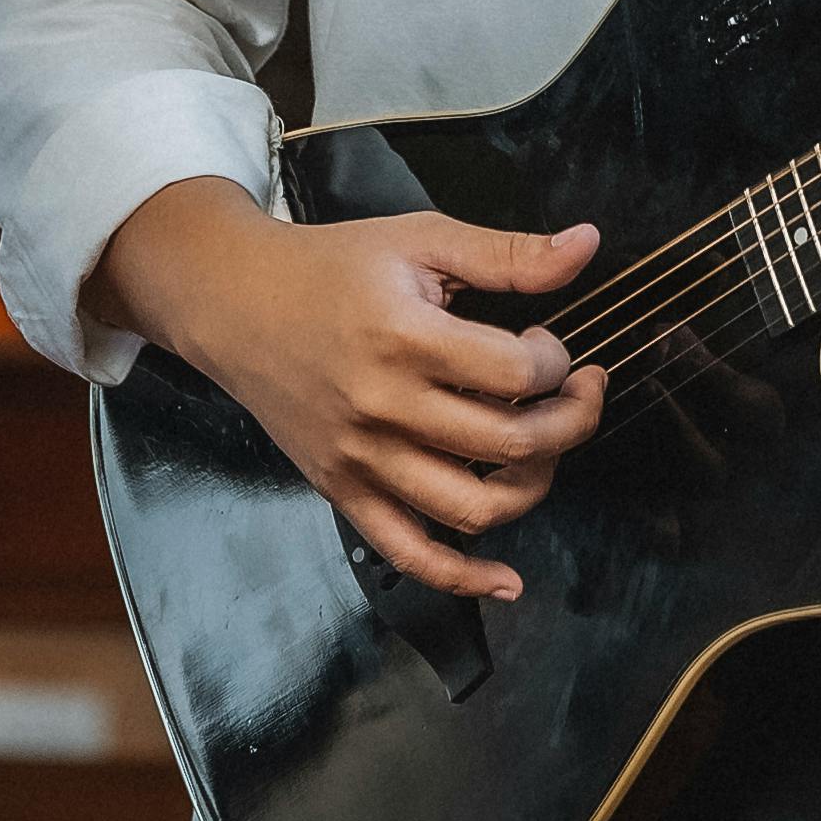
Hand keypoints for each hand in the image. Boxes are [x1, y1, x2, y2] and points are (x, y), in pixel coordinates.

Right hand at [92, 179, 607, 599]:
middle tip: (575, 392)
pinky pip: (409, 553)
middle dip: (570, 420)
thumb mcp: (420, 240)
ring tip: (542, 448)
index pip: (518, 371)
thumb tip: (588, 245)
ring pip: (474, 507)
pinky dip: (464, 577)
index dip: (557, 360)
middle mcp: (382, 405)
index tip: (547, 344)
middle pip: (511, 443)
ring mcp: (361, 457)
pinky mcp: (343, 489)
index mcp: (403, 336)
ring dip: (534, 485)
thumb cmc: (329, 267)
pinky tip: (507, 580)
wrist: (233, 302)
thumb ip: (508, 254)